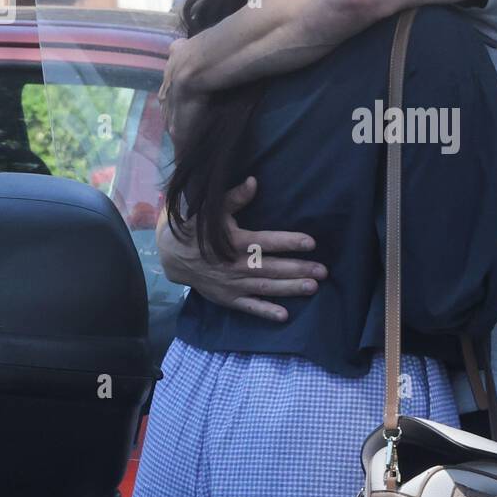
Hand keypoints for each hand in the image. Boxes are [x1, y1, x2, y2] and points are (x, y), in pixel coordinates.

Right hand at [156, 177, 327, 321]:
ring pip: (265, 287)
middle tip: (323, 271)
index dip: (288, 241)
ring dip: (289, 288)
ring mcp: (232, 284)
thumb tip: (254, 181)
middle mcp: (235, 265)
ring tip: (313, 287)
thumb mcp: (211, 210)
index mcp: (234, 241)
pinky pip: (248, 307)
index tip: (310, 243)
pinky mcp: (228, 298)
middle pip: (272, 267)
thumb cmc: (197, 229)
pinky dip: (265, 312)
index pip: (266, 241)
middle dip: (298, 269)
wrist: (172, 256)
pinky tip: (284, 315)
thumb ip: (234, 197)